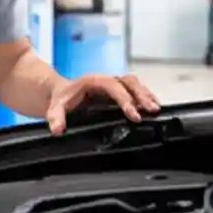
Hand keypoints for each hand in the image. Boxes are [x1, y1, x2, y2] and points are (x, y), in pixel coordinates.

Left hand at [45, 74, 161, 134]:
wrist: (60, 94)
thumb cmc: (61, 99)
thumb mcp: (55, 108)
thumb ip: (55, 118)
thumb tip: (58, 130)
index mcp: (93, 82)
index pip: (113, 87)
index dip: (125, 99)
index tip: (133, 114)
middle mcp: (106, 82)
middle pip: (129, 83)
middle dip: (142, 96)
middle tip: (152, 110)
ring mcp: (114, 86)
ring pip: (135, 85)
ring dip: (147, 96)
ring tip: (157, 110)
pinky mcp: (118, 93)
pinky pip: (135, 91)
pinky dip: (145, 98)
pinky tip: (153, 109)